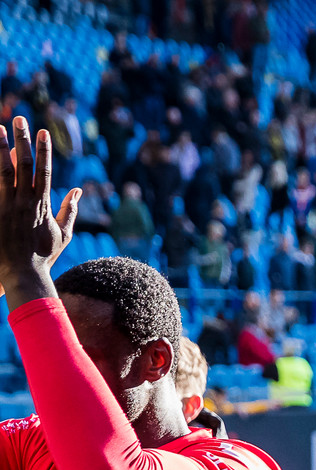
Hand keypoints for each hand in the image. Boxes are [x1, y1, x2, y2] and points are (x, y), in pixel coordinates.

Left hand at [0, 118, 79, 299]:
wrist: (22, 274)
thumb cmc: (43, 256)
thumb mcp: (62, 234)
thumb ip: (69, 210)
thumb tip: (77, 190)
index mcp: (42, 204)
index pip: (43, 170)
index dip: (43, 150)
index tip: (43, 131)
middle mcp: (25, 201)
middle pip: (24, 164)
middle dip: (23, 140)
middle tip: (19, 119)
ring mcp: (8, 206)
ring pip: (3, 170)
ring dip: (0, 148)